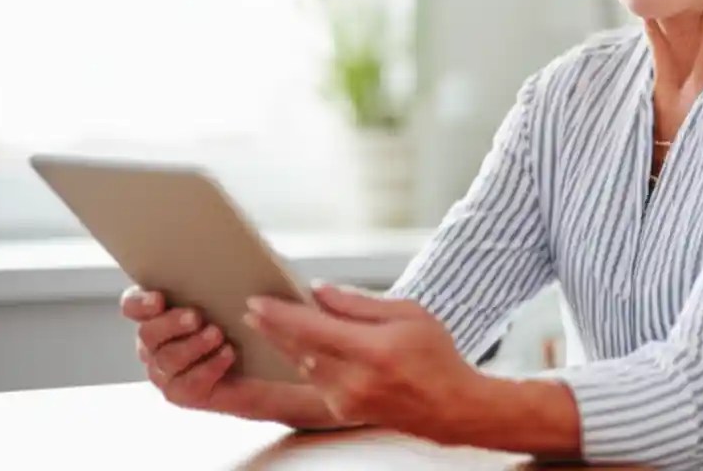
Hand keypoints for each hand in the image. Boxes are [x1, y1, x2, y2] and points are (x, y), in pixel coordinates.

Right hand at [119, 286, 337, 428]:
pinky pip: (185, 385)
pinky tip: (227, 355)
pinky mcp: (184, 393)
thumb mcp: (256, 290)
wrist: (278, 363)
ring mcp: (168, 369)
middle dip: (169, 324)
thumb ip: (247, 276)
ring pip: (165, 360)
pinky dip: (206, 368)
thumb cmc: (260, 320)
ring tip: (217, 334)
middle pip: (147, 334)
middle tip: (195, 316)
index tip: (158, 298)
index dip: (139, 302)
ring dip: (190, 346)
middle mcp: (158, 341)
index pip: (134, 305)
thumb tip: (249, 269)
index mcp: (164, 310)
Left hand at [243, 284, 483, 443]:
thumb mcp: (409, 314)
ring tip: (270, 322)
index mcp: (373, 350)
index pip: (313, 328)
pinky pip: (314, 380)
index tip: (256, 302)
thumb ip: (360, 303)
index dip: (280, 315)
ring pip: (302, 365)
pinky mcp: (342, 411)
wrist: (451, 407)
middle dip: (271, 327)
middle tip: (251, 309)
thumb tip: (320, 292)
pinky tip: (299, 347)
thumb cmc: (436, 356)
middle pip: (298, 348)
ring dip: (285, 343)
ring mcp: (347, 399)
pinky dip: (304, 360)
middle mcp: (355, 379)